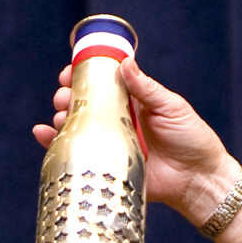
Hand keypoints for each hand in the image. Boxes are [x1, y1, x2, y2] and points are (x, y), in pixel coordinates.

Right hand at [34, 57, 238, 222]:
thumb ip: (147, 88)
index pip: (102, 84)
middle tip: (64, 95)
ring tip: (60, 114)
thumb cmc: (192, 139)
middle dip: (67, 96)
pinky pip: (78, 154)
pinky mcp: (107, 165)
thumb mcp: (171, 107)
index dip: (83, 76)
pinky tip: (42, 133)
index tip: (69, 71)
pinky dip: (54, 143)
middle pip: (83, 104)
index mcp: (133, 102)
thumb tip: (125, 63)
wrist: (199, 179)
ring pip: (76, 126)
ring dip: (61, 117)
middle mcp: (118, 121)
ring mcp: (110, 143)